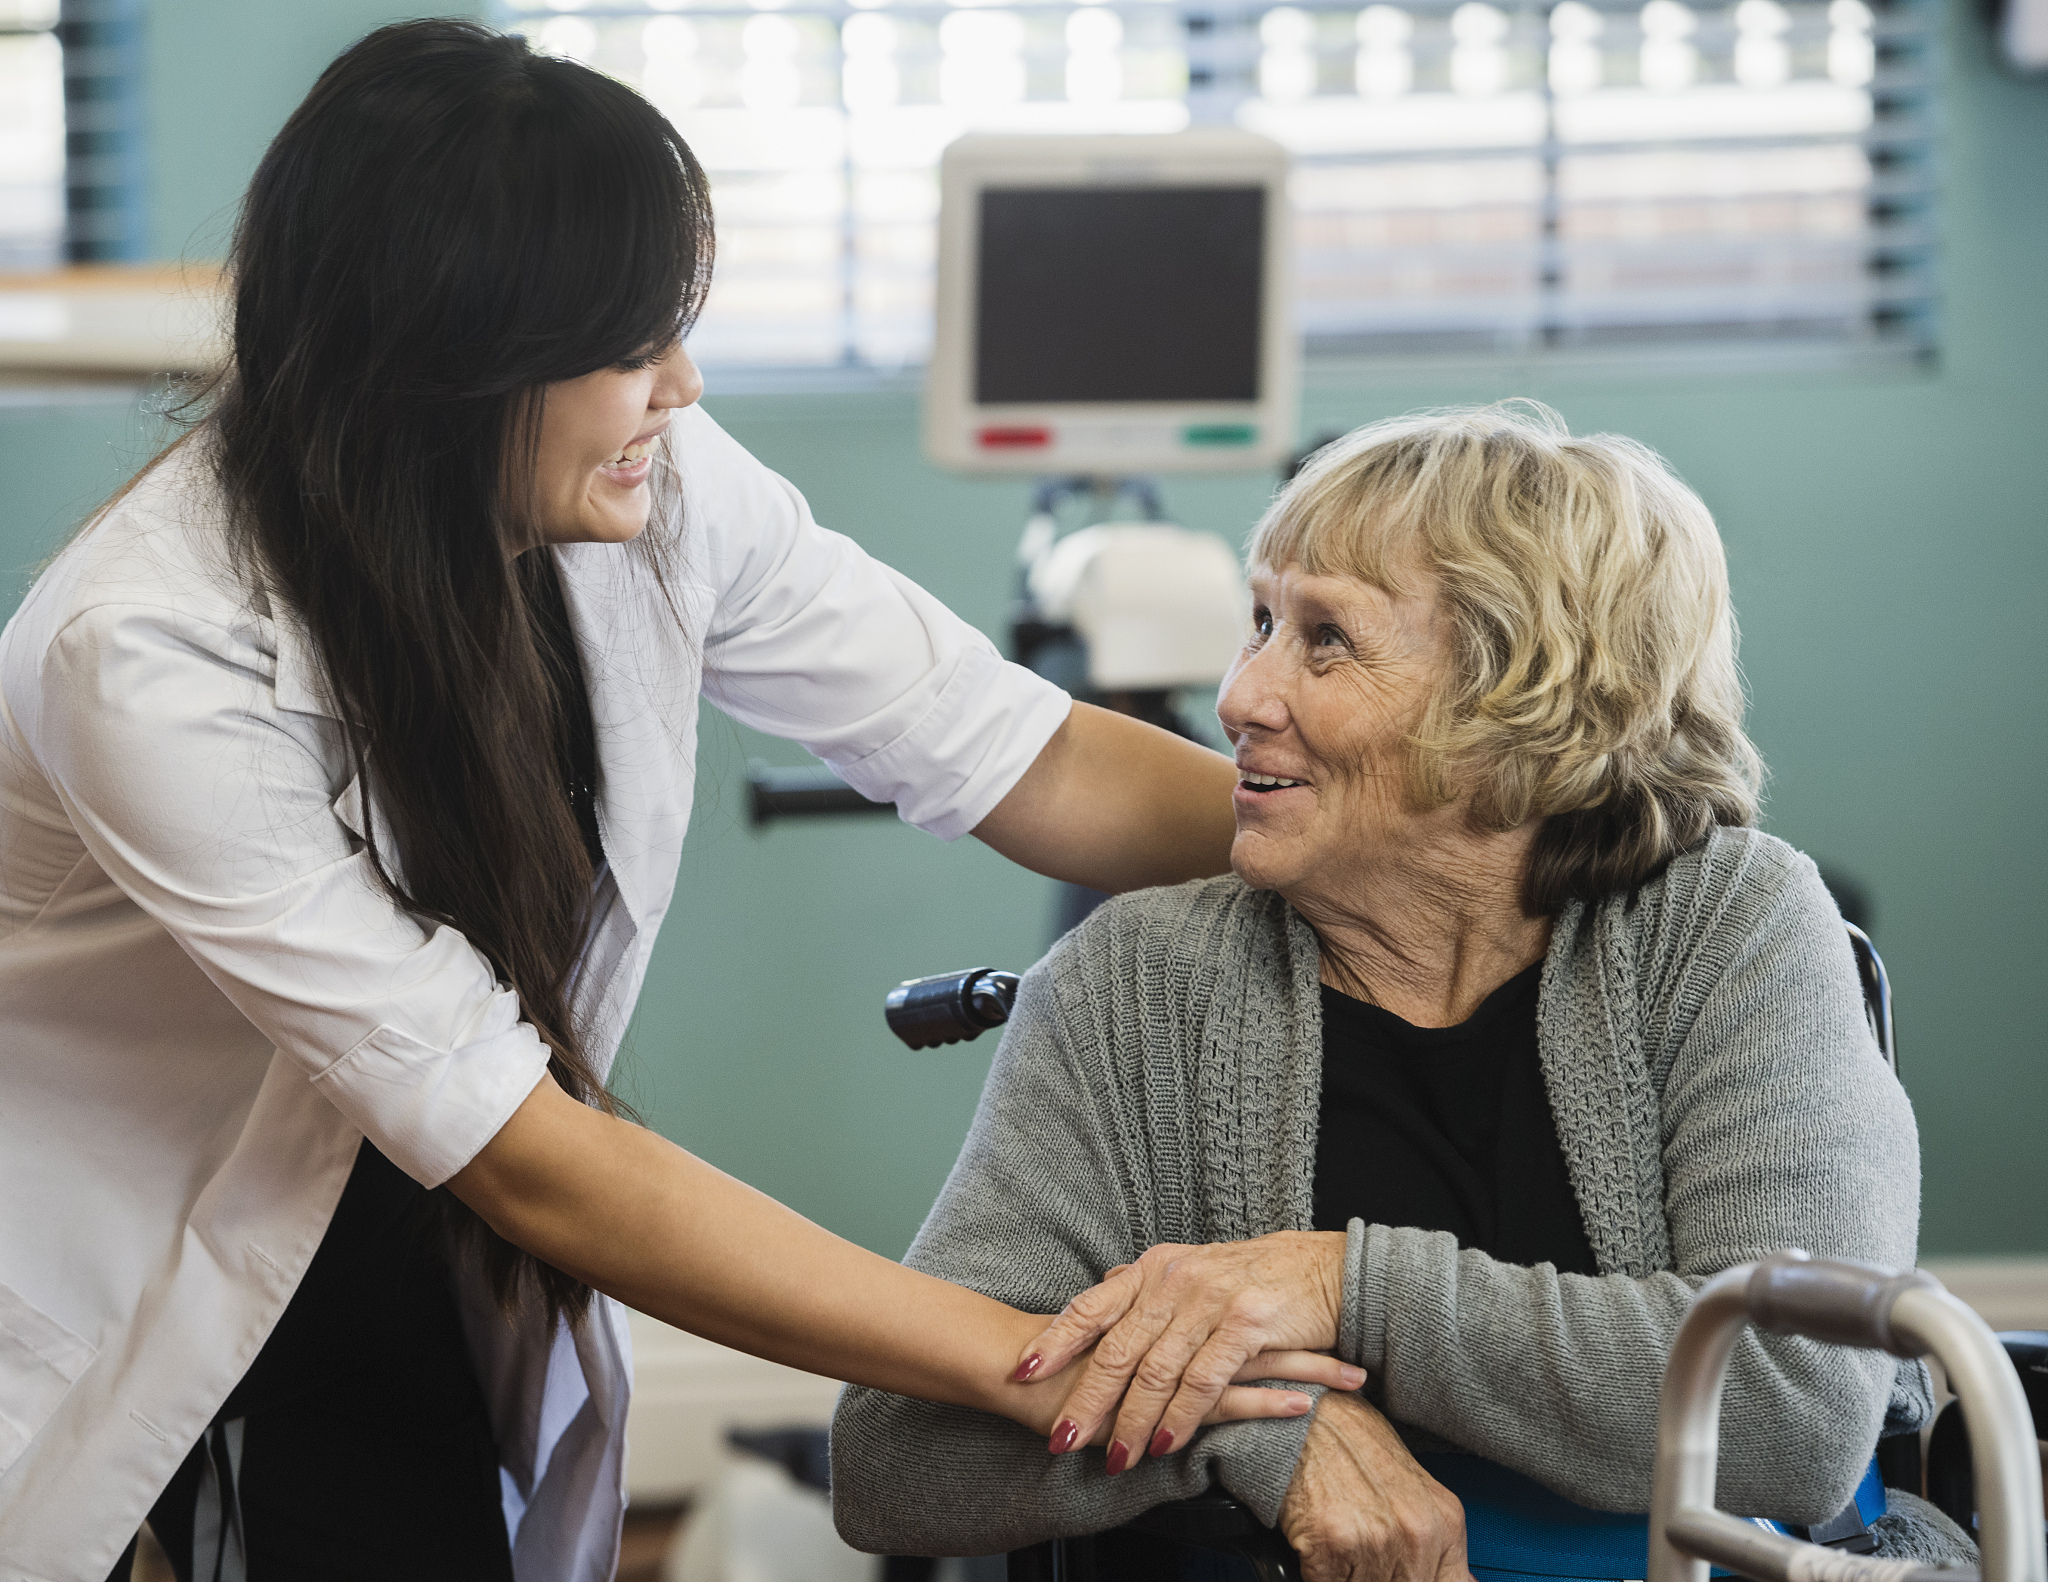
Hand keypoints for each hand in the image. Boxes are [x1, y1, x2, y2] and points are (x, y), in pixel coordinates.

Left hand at [1017, 1232, 1350, 1470]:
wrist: (1321, 1269)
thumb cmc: (1254, 1275)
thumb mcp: (1191, 1267)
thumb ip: (1145, 1284)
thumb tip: (1103, 1286)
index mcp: (1154, 1268)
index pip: (1091, 1306)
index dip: (1055, 1341)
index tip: (1022, 1372)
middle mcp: (1174, 1280)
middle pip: (1117, 1348)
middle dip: (1086, 1399)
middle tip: (1061, 1438)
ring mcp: (1209, 1301)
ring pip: (1156, 1371)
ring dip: (1132, 1422)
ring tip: (1116, 1457)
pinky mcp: (1245, 1325)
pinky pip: (1202, 1380)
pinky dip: (1180, 1417)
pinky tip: (1164, 1443)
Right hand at [1279, 1392, 1472, 1581]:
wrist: (1314, 1415)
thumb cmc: (1360, 1446)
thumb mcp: (1417, 1494)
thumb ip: (1438, 1547)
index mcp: (1444, 1523)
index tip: (1407, 1575)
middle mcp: (1416, 1534)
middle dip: (1381, 1577)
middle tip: (1366, 1556)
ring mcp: (1376, 1539)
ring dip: (1349, 1577)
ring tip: (1342, 1543)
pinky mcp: (1332, 1543)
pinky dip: (1319, 1571)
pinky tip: (1322, 1540)